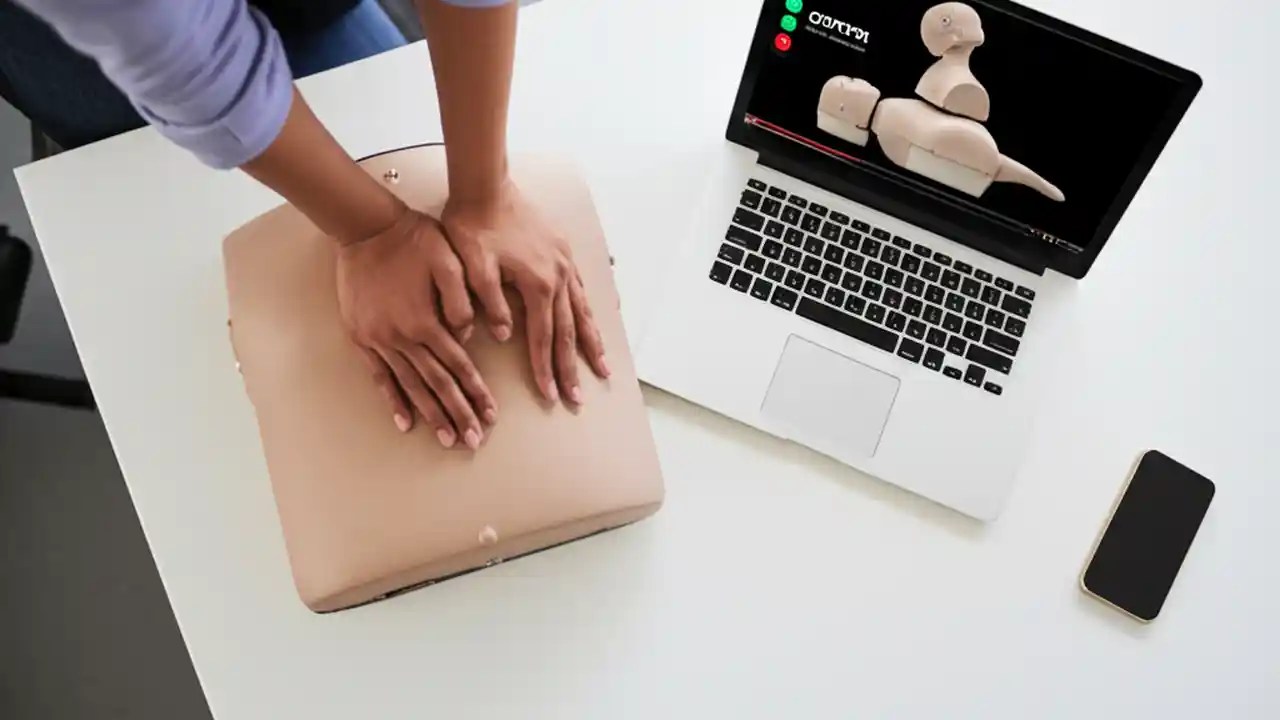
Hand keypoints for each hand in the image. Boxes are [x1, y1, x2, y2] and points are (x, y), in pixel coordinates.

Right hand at [336, 208, 494, 447]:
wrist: (365, 228)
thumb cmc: (414, 239)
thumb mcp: (449, 259)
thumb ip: (463, 298)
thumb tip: (471, 334)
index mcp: (426, 321)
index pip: (458, 366)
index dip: (476, 392)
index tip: (491, 416)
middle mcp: (402, 338)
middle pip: (436, 385)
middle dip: (458, 414)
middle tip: (473, 442)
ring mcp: (379, 340)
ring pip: (410, 386)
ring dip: (430, 415)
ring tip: (447, 439)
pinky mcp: (362, 337)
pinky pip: (380, 377)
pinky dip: (393, 401)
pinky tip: (404, 423)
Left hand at [441, 180, 608, 404]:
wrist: (485, 186)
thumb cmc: (473, 225)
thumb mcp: (472, 266)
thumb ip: (489, 302)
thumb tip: (505, 334)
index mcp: (537, 283)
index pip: (543, 337)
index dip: (545, 369)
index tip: (550, 395)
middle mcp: (559, 276)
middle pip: (568, 332)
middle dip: (573, 368)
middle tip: (578, 398)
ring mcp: (565, 264)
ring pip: (582, 313)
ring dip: (591, 344)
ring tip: (602, 369)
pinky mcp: (563, 253)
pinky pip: (583, 290)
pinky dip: (591, 312)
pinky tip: (594, 323)